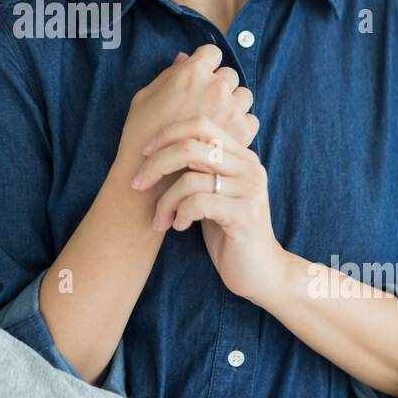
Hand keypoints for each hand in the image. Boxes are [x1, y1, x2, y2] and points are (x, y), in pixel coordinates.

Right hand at [109, 45, 257, 205]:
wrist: (153, 180)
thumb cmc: (140, 136)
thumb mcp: (145, 97)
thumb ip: (169, 74)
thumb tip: (185, 58)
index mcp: (191, 73)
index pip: (211, 52)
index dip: (206, 62)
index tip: (200, 77)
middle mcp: (215, 87)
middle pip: (230, 74)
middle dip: (220, 85)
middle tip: (205, 104)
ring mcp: (231, 110)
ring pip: (244, 95)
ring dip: (233, 103)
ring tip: (216, 121)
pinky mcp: (241, 133)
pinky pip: (251, 119)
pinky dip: (242, 125)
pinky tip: (224, 135)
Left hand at [130, 110, 288, 304]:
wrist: (260, 273)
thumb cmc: (228, 232)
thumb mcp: (212, 194)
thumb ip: (197, 169)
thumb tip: (154, 149)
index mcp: (241, 156)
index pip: (200, 125)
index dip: (167, 134)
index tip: (144, 154)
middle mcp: (249, 167)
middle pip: (190, 147)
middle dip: (155, 165)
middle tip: (138, 184)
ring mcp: (250, 190)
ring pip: (189, 179)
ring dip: (164, 201)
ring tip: (161, 220)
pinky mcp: (245, 214)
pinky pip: (197, 203)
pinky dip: (180, 214)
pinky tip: (179, 227)